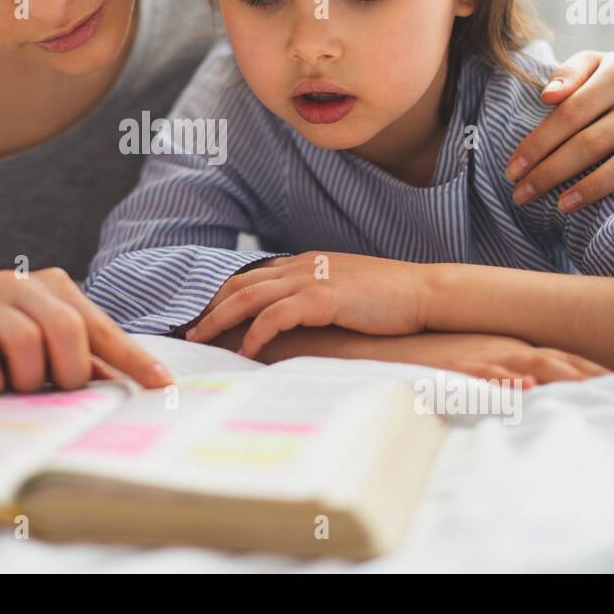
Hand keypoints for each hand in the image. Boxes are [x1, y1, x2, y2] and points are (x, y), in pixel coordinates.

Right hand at [0, 268, 173, 394]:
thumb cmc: (1, 337)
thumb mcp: (45, 340)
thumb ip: (84, 357)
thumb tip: (126, 386)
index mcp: (54, 286)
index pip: (101, 326)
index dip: (133, 358)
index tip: (162, 386)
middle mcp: (20, 285)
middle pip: (65, 329)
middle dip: (70, 371)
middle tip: (59, 388)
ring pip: (25, 342)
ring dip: (28, 379)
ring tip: (19, 386)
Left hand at [184, 252, 427, 358]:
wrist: (425, 292)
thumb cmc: (390, 298)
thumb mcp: (345, 291)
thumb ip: (317, 297)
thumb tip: (296, 318)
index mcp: (306, 262)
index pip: (252, 276)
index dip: (223, 295)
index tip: (202, 314)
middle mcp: (302, 266)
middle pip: (241, 284)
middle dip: (209, 307)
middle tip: (188, 330)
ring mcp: (311, 279)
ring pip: (249, 297)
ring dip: (220, 319)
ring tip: (201, 340)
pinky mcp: (322, 299)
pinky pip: (275, 316)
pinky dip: (256, 333)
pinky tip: (246, 351)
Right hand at [370, 333, 609, 385]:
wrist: (387, 340)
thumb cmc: (432, 358)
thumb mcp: (474, 365)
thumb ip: (504, 376)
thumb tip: (532, 391)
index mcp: (510, 347)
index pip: (561, 357)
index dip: (591, 369)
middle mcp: (503, 347)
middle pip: (558, 359)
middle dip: (592, 373)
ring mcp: (483, 355)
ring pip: (533, 363)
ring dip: (564, 374)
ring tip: (595, 387)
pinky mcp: (459, 365)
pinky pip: (490, 373)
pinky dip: (511, 379)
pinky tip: (528, 386)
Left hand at [505, 50, 613, 211]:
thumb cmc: (608, 83)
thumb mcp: (590, 64)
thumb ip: (568, 73)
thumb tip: (548, 96)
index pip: (570, 113)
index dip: (538, 144)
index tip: (512, 170)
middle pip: (593, 141)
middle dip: (552, 171)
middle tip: (522, 194)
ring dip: (594, 187)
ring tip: (562, 206)